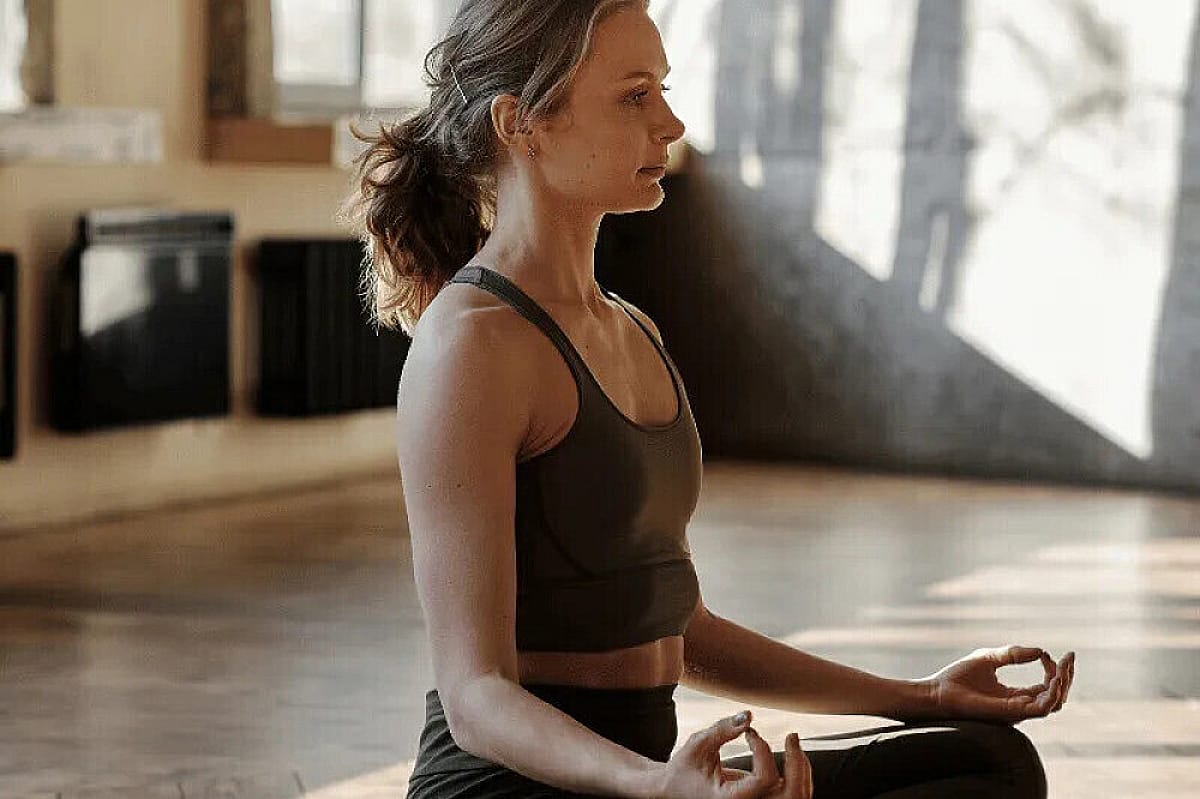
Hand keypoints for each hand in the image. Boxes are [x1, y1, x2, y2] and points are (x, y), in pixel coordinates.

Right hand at [655, 710, 811, 797]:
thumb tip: (748, 716)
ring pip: (796, 797)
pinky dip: (796, 776)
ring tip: (793, 744)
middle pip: (791, 796)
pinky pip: (791, 794)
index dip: (763, 751)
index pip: (764, 780)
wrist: (675, 789)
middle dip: (797, 764)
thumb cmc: (683, 769)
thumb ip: (722, 729)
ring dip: (801, 769)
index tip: (750, 733)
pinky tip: (791, 756)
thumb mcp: (698, 744)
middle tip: (792, 737)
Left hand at [918, 644, 1074, 724]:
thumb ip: (1012, 654)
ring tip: (1063, 666)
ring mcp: (1016, 711)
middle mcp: (1019, 706)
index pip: (1046, 688)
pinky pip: (1040, 709)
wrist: (937, 692)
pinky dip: (1051, 694)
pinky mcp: (1010, 713)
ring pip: (1053, 704)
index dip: (1055, 671)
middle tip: (1071, 658)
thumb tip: (1041, 651)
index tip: (1052, 654)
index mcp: (1015, 695)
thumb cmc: (958, 677)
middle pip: (1055, 697)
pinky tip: (1052, 677)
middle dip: (1067, 677)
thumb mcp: (989, 658)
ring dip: (1063, 684)